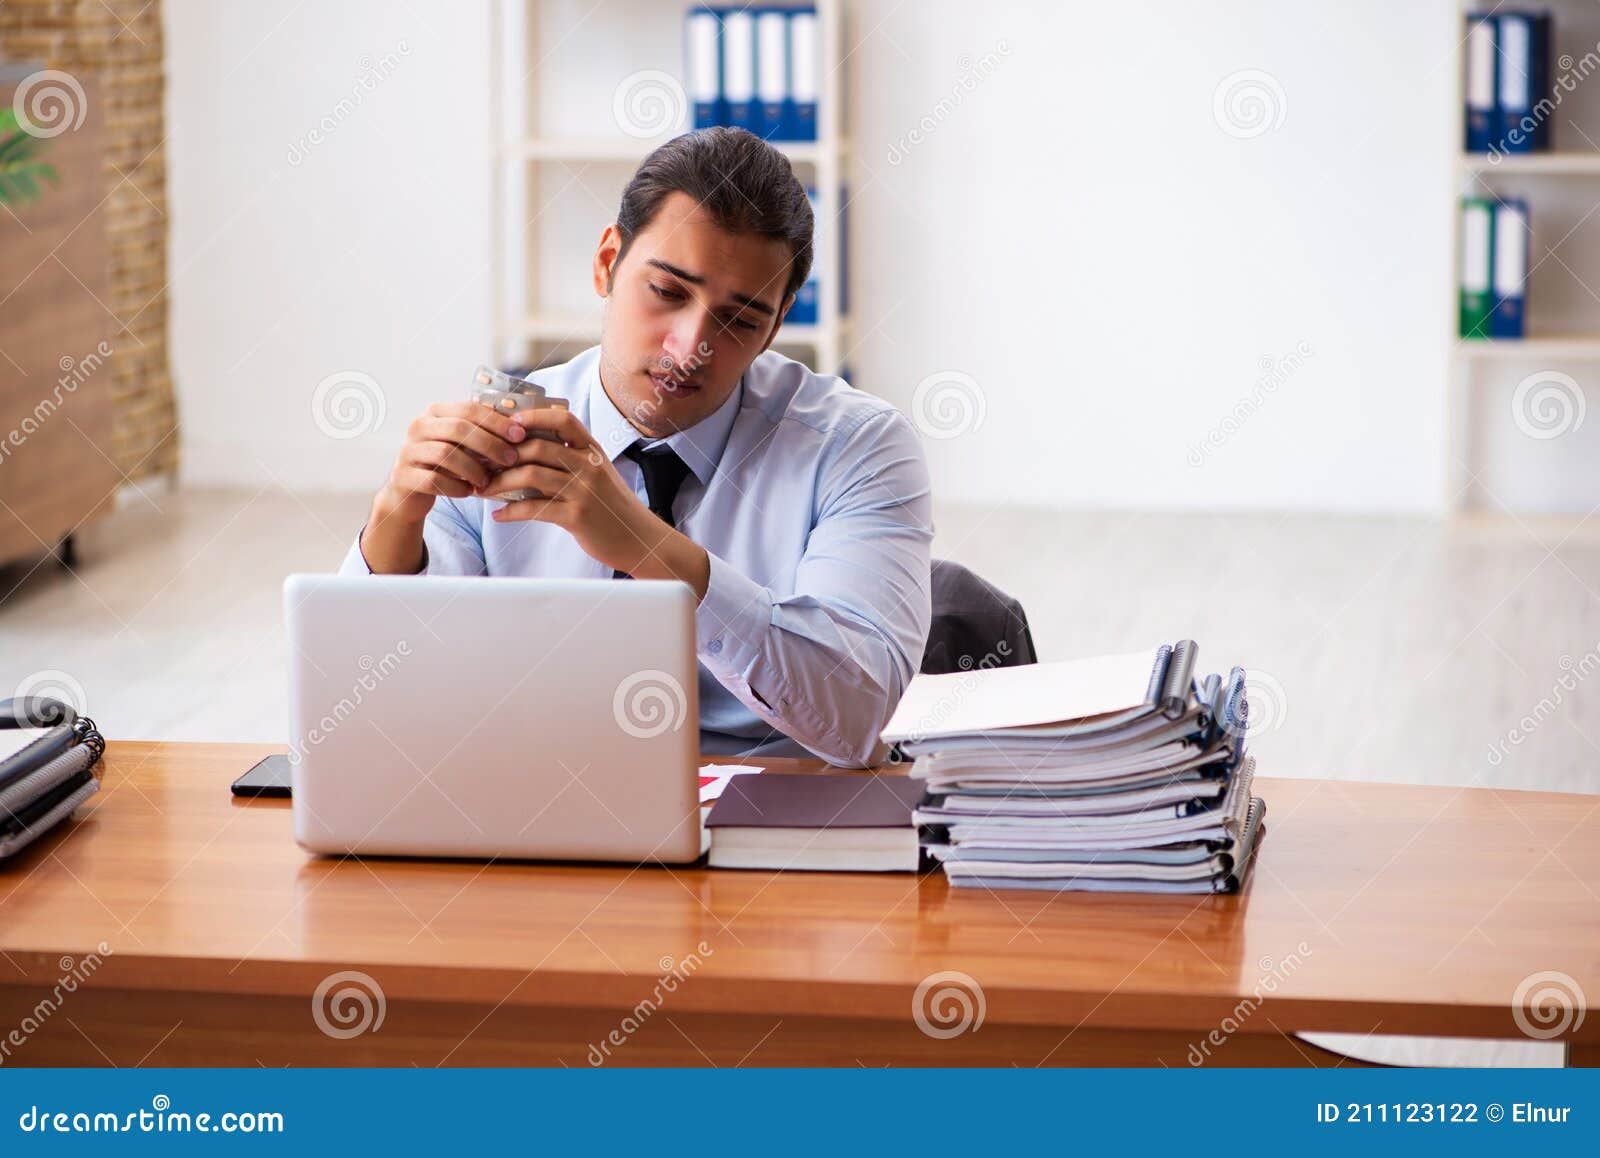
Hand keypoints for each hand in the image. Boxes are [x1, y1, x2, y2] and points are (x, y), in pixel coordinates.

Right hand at [376, 400, 527, 525]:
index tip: (520, 435)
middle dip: (489, 444)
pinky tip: (469, 492)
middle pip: (458, 429)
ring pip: (445, 454)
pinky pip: (434, 480)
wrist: (410, 493)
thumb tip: (521, 429)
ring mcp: (408, 451)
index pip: (469, 409)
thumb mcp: (461, 445)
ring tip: (488, 481)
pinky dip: (456, 487)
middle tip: (511, 459)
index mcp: (435, 413)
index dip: (497, 421)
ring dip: (472, 469)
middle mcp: (418, 427)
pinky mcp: (403, 476)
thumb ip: (481, 433)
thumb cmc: (444, 465)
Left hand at [480, 408, 709, 594]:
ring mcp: (584, 491)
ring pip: (531, 475)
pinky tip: (498, 516)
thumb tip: (530, 449)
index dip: (534, 416)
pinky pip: (534, 508)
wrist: (639, 540)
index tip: (509, 423)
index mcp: (593, 451)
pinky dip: (510, 512)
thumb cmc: (613, 507)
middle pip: (538, 447)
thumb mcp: (599, 475)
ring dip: (499, 482)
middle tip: (482, 462)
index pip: (563, 420)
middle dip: (503, 454)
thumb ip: (572, 460)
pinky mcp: (577, 517)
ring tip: (483, 489)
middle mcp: (589, 466)